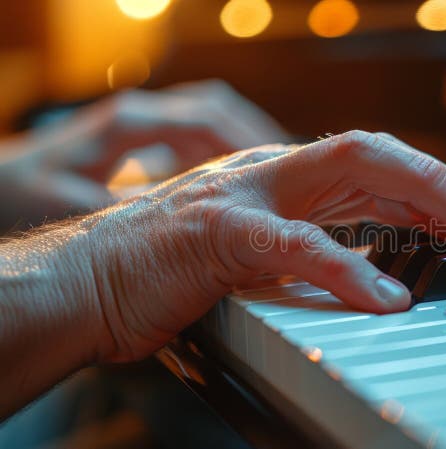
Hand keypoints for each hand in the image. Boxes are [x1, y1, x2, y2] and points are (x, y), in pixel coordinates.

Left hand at [0, 79, 285, 228]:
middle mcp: (139, 116)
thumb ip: (138, 208)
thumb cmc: (23, 194)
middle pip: (216, 112)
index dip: (251, 138)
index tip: (284, 159)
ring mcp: (138, 129)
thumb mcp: (80, 204)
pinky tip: (234, 189)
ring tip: (275, 177)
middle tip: (296, 165)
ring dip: (243, 146)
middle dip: (259, 136)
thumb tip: (184, 220)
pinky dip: (219, 161)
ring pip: (206, 125)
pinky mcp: (136, 146)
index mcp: (130, 121)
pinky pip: (191, 144)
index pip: (205, 117)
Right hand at [66, 131, 445, 362]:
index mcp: (295, 180)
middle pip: (388, 158)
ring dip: (421, 194)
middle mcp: (281, 172)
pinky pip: (292, 243)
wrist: (89, 281)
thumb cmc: (176, 270)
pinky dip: (344, 267)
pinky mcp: (217, 230)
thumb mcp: (268, 251)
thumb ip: (324, 246)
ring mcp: (249, 192)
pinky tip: (388, 296)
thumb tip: (390, 266)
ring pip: (349, 169)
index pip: (392, 174)